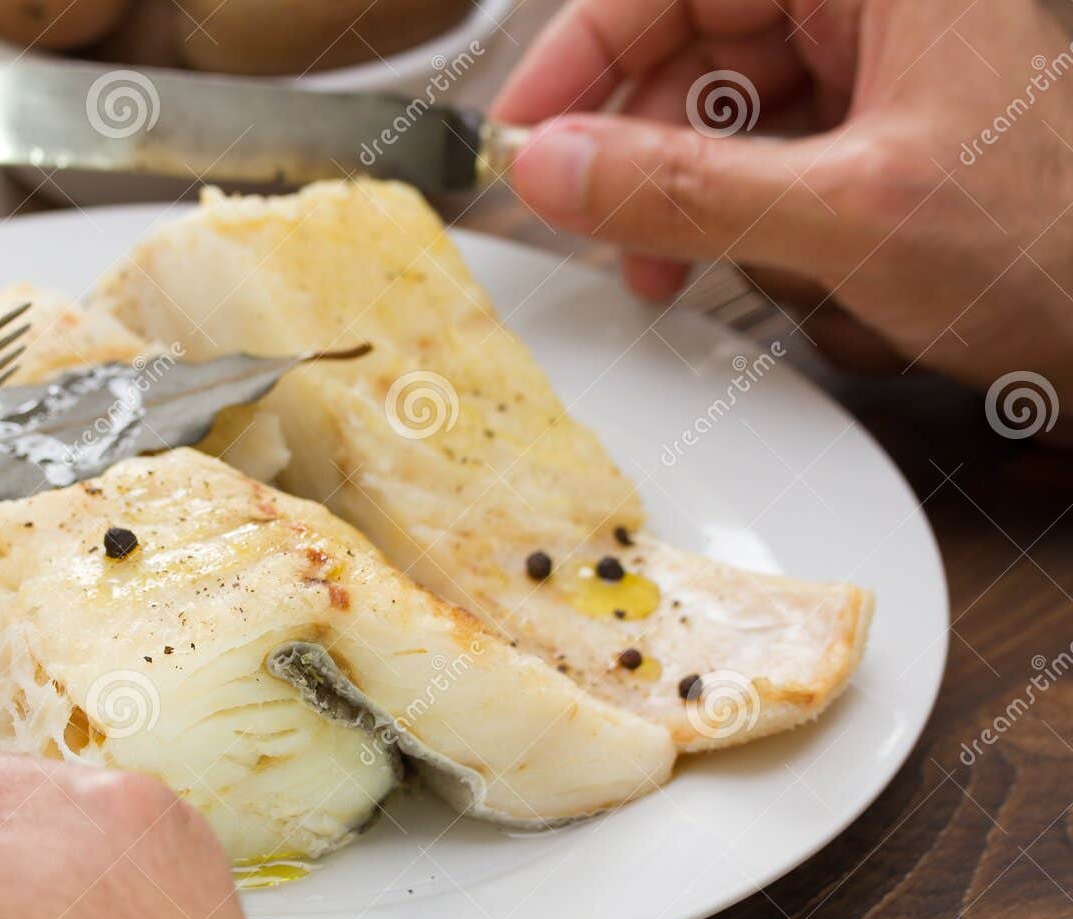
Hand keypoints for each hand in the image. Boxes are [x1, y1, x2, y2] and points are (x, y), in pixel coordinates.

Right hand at [495, 0, 1072, 413]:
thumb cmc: (1049, 253)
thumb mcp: (843, 217)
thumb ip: (683, 188)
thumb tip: (553, 168)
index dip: (584, 49)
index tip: (524, 126)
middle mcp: (874, 5)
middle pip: (690, 45)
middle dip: (637, 146)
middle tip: (593, 220)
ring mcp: (874, 66)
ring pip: (717, 109)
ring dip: (682, 197)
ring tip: (671, 266)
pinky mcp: (870, 128)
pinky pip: (758, 154)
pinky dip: (733, 217)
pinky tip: (744, 266)